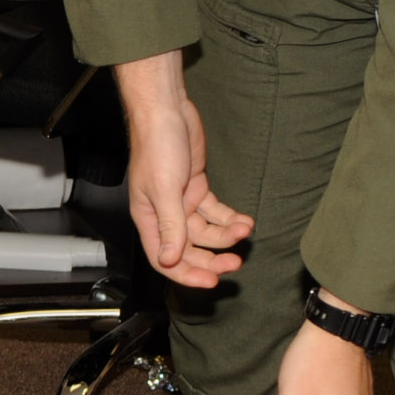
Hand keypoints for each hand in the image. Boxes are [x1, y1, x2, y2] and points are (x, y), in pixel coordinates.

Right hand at [115, 51, 252, 288]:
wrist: (167, 112)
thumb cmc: (156, 146)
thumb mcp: (164, 190)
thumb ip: (170, 226)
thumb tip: (168, 260)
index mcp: (149, 218)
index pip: (164, 258)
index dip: (186, 273)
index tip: (211, 281)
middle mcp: (164, 214)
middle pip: (188, 248)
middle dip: (212, 258)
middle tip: (235, 263)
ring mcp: (181, 202)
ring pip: (205, 231)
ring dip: (226, 234)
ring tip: (245, 230)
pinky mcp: (196, 188)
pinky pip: (214, 212)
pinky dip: (229, 218)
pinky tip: (244, 220)